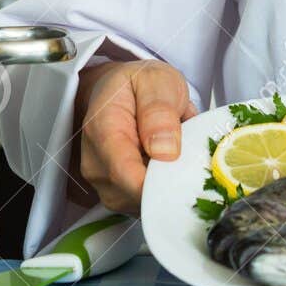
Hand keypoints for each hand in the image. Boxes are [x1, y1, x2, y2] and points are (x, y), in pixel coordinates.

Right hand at [70, 59, 196, 213]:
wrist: (119, 90)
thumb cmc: (138, 84)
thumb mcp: (156, 81)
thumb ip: (159, 112)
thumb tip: (165, 151)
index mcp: (102, 130)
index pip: (125, 173)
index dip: (158, 182)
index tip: (186, 174)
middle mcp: (95, 163)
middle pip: (134, 194)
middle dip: (168, 182)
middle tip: (190, 155)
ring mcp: (102, 182)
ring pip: (140, 203)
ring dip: (166, 186)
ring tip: (178, 155)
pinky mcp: (115, 193)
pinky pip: (142, 203)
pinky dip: (162, 190)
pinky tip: (169, 167)